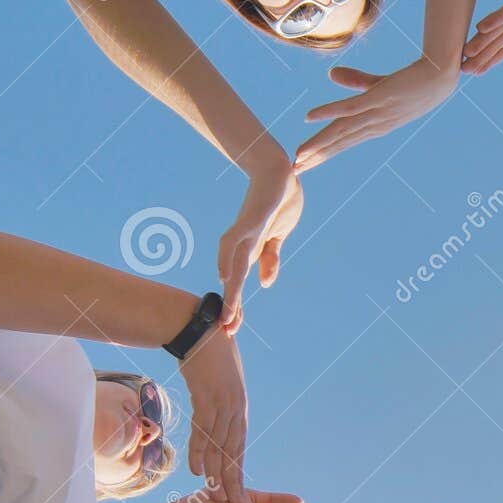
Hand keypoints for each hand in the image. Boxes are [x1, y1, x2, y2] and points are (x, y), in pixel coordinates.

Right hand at [176, 321, 247, 502]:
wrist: (199, 326)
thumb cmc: (209, 352)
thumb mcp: (220, 381)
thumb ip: (219, 401)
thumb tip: (214, 415)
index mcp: (239, 406)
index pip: (238, 444)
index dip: (237, 469)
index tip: (237, 492)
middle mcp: (234, 407)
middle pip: (233, 449)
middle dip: (231, 478)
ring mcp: (221, 402)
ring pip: (218, 444)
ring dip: (215, 470)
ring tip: (214, 494)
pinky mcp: (206, 396)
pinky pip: (202, 429)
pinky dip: (198, 450)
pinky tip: (196, 469)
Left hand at [219, 163, 301, 329]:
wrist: (279, 168)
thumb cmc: (279, 199)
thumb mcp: (279, 236)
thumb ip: (271, 258)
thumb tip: (265, 283)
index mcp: (252, 250)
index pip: (241, 283)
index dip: (236, 307)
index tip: (231, 331)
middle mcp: (243, 244)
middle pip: (234, 280)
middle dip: (231, 307)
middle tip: (226, 333)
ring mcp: (245, 232)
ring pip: (234, 266)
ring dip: (230, 291)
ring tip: (226, 314)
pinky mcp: (250, 219)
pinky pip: (235, 241)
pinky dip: (227, 258)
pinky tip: (222, 275)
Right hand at [296, 60, 458, 171]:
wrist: (440, 74)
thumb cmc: (413, 81)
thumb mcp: (379, 84)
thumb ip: (355, 81)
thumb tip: (331, 74)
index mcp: (375, 126)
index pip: (344, 143)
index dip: (323, 153)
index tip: (304, 165)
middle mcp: (375, 125)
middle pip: (340, 143)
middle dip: (317, 157)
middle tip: (295, 170)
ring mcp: (377, 112)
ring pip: (342, 131)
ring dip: (319, 144)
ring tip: (300, 155)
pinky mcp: (379, 96)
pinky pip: (350, 107)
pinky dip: (329, 112)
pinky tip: (309, 117)